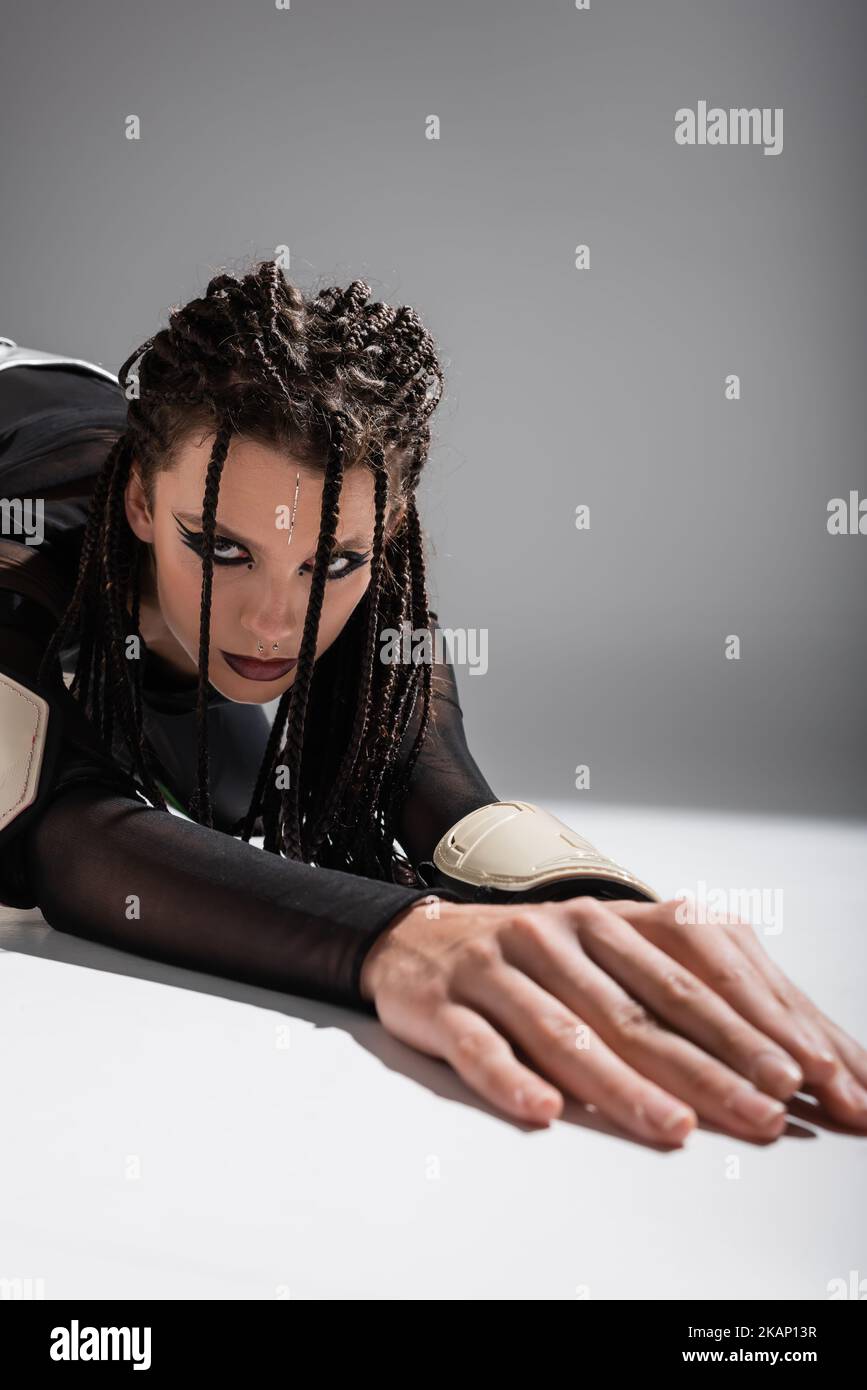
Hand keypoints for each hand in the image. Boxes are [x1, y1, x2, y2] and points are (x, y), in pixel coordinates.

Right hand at [359, 895, 866, 1144]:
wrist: (414, 938)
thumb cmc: (529, 957)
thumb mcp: (604, 959)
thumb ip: (674, 998)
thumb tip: (777, 1058)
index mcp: (610, 921)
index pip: (694, 974)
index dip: (753, 1026)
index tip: (808, 1076)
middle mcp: (559, 934)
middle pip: (642, 1009)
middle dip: (713, 1068)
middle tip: (765, 1114)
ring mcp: (500, 966)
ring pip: (567, 1030)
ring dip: (624, 1085)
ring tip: (673, 1127)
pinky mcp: (445, 1004)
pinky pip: (480, 1046)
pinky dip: (511, 1078)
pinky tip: (542, 1111)